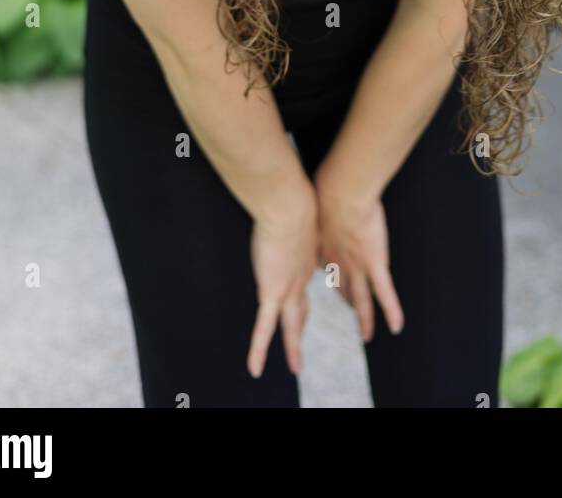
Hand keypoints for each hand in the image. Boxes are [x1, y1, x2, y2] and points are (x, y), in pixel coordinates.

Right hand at [247, 181, 318, 379]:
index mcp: (305, 255)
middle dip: (301, 325)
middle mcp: (300, 275)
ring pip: (290, 325)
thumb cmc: (290, 195)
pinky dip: (259, 349)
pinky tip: (255, 368)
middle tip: (303, 341)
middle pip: (302, 307)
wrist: (290, 204)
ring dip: (292, 347)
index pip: (304, 279)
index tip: (302, 292)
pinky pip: (263, 328)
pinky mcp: (272, 291)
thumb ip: (288, 206)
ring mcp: (288, 286)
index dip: (303, 289)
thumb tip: (282, 192)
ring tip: (295, 366)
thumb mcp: (295, 204)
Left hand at [314, 163, 403, 343]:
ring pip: (363, 298)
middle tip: (352, 311)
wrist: (342, 191)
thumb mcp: (319, 197)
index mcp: (326, 244)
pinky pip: (385, 293)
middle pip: (344, 286)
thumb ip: (320, 201)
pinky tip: (396, 326)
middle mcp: (340, 260)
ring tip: (367, 335)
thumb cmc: (330, 186)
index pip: (329, 266)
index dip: (333, 275)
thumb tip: (317, 189)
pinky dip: (391, 310)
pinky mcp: (376, 263)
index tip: (334, 279)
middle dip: (348, 300)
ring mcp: (358, 264)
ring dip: (365, 318)